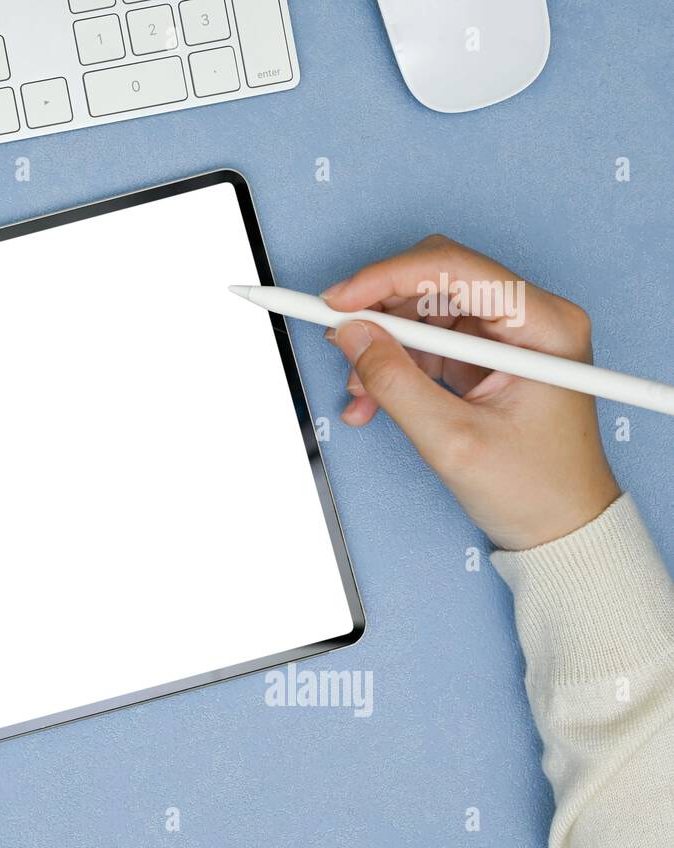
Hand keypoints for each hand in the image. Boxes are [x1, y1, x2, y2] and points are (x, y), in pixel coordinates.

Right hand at [321, 234, 620, 550]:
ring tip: (359, 391)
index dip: (386, 277)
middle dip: (380, 312)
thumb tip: (351, 335)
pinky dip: (394, 366)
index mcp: (543, 325)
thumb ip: (395, 383)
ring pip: (423, 312)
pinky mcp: (488, 355)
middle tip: (338, 339)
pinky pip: (426, 342)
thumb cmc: (536, 490)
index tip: (336, 301)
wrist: (562, 527)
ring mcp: (508, 335)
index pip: (454, 269)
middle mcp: (531, 318)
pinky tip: (373, 399)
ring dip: (382, 346)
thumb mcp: (453, 441)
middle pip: (435, 282)